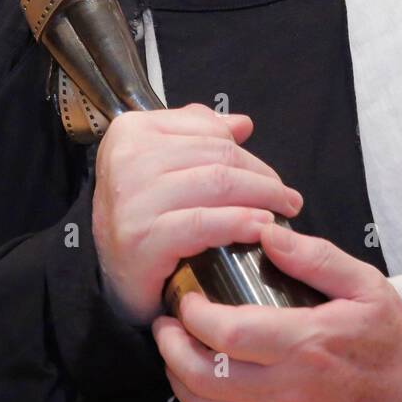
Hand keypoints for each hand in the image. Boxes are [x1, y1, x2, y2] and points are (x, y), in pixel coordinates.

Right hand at [91, 105, 303, 326]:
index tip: (270, 175)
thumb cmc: (143, 218)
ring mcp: (133, 197)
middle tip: (287, 198)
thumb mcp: (163, 167)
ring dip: (261, 198)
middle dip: (262, 177)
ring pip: (218, 184)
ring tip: (282, 213)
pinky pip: (205, 223)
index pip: (208, 131)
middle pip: (218, 155)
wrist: (113, 277)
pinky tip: (262, 229)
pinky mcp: (141, 237)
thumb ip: (198, 137)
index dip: (247, 152)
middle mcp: (128, 158)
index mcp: (132, 131)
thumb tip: (242, 123)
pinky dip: (240, 223)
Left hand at [152, 221, 401, 401]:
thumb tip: (267, 234)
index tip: (186, 298)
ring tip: (178, 349)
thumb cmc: (391, 346)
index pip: (226, 332)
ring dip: (180, 376)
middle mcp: (286, 394)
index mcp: (305, 346)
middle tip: (166, 324)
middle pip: (201, 375)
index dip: (193, 314)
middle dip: (171, 346)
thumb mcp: (366, 287)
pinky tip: (211, 380)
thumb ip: (316, 258)